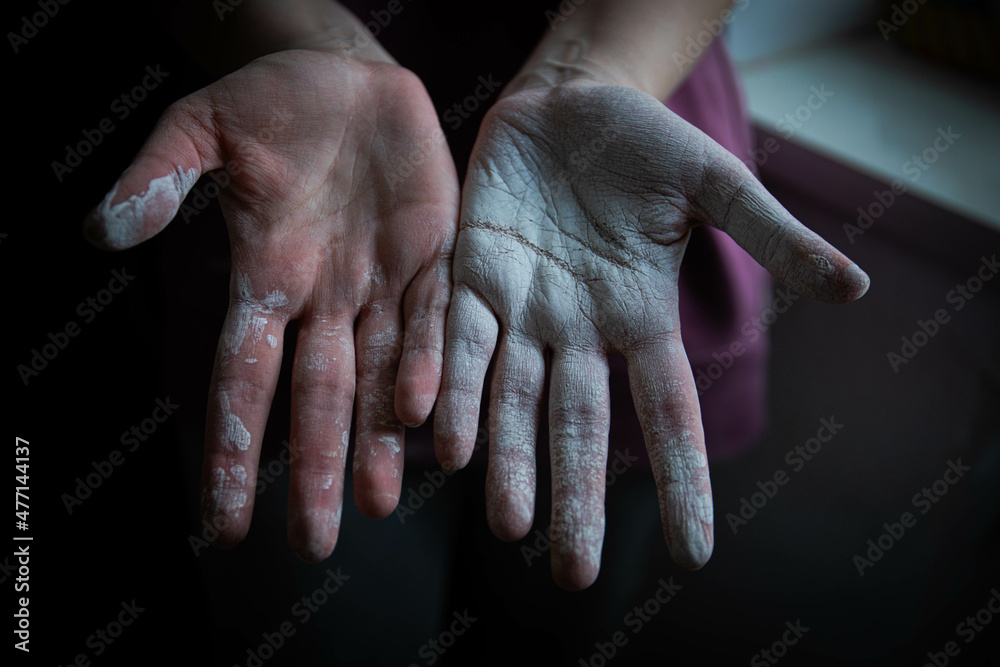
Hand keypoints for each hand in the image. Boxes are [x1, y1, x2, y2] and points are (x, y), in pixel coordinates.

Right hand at [83, 49, 458, 560]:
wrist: (347, 76)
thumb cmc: (269, 104)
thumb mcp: (201, 129)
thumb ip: (159, 177)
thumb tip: (102, 229)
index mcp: (268, 278)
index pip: (243, 380)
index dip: (231, 447)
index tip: (223, 521)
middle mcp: (327, 299)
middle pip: (318, 398)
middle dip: (315, 467)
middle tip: (315, 541)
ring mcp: (384, 284)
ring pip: (382, 376)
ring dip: (380, 439)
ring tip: (380, 502)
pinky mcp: (437, 256)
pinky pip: (437, 317)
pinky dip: (432, 362)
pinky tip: (429, 414)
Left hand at [434, 81, 867, 588]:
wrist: (567, 103)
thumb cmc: (645, 144)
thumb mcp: (714, 185)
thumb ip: (772, 236)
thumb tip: (858, 288)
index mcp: (641, 319)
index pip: (668, 414)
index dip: (682, 479)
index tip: (695, 553)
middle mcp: (580, 331)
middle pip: (581, 426)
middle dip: (576, 496)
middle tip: (574, 575)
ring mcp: (523, 309)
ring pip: (514, 399)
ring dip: (510, 460)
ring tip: (509, 526)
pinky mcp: (472, 276)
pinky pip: (459, 339)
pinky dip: (451, 385)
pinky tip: (443, 439)